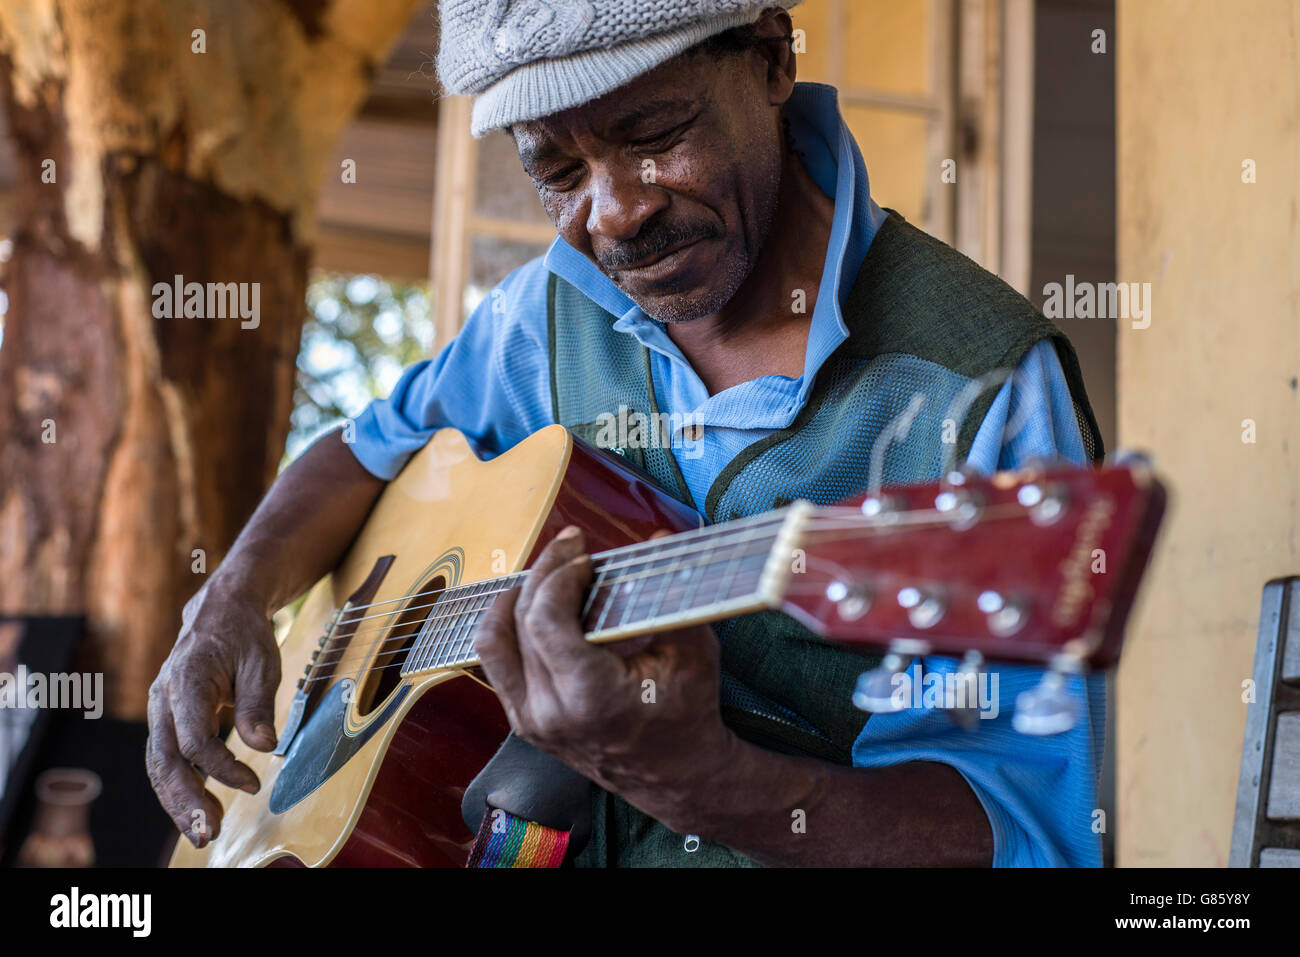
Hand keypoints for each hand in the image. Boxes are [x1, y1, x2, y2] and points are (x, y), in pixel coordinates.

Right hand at [146, 578, 280, 846]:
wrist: (221, 611)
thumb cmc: (244, 635)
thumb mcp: (262, 662)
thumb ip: (259, 705)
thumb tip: (264, 746)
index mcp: (186, 680)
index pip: (194, 738)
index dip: (222, 767)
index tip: (253, 784)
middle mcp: (163, 698)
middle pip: (164, 759)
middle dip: (184, 800)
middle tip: (209, 832)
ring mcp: (160, 710)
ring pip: (158, 765)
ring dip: (177, 802)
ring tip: (204, 833)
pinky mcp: (166, 719)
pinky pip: (165, 759)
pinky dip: (177, 787)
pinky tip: (197, 811)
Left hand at [473, 526, 737, 828]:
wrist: (675, 774)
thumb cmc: (688, 713)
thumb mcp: (694, 651)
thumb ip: (670, 593)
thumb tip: (658, 537)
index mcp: (589, 698)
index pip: (545, 621)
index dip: (558, 576)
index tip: (584, 556)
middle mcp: (549, 712)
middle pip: (519, 622)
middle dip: (543, 573)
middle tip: (570, 546)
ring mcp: (530, 720)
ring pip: (493, 643)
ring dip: (515, 597)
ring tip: (546, 572)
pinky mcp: (523, 721)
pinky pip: (497, 664)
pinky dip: (510, 627)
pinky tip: (533, 604)